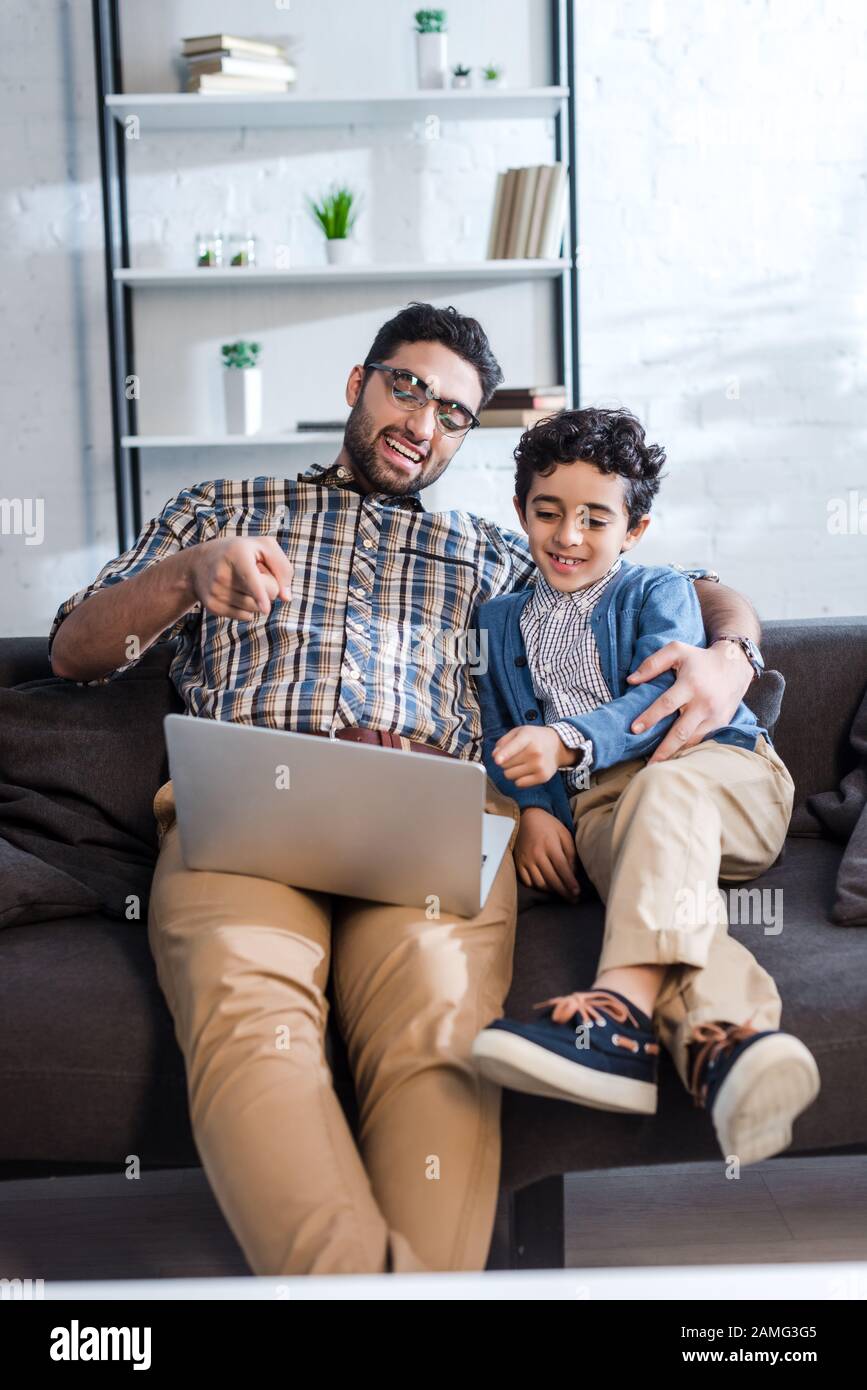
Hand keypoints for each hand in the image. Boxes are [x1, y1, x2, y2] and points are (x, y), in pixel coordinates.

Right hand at [186, 537, 293, 621]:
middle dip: (270, 587)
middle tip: (257, 574)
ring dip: (259, 599)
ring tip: (244, 582)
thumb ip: (282, 568)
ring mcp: (215, 592)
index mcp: (237, 553)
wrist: (198, 562)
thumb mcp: (263, 546)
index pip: (251, 578)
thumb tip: (286, 598)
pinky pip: (245, 617)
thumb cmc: (240, 552)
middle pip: (266, 595)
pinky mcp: (212, 606)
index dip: (259, 593)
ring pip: (256, 609)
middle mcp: (223, 573)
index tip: (265, 608)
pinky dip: (248, 608)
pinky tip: (236, 593)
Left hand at [492, 725, 575, 786]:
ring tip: (520, 763)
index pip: (514, 746)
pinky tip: (526, 771)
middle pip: (505, 764)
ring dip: (510, 771)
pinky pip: (519, 783)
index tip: (497, 760)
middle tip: (514, 756)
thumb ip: (503, 742)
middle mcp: (535, 752)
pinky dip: (519, 779)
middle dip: (504, 761)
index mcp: (528, 737)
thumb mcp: (519, 731)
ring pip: (510, 775)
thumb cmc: (535, 738)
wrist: (558, 746)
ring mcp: (539, 766)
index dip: (504, 754)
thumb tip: (494, 756)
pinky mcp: (542, 777)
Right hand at [514, 807, 580, 900]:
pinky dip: (537, 887)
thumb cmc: (548, 825)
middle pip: (551, 879)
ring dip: (551, 890)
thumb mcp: (564, 833)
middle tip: (573, 899)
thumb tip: (573, 872)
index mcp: (550, 845)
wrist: (525, 817)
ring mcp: (526, 860)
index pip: (562, 868)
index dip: (570, 882)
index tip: (577, 892)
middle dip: (563, 892)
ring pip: (539, 883)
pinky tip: (546, 886)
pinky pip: (528, 881)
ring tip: (561, 892)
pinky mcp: (518, 863)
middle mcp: (536, 854)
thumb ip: (570, 853)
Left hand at [626, 639, 752, 762]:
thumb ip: (652, 663)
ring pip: (692, 741)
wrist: (736, 665)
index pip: (667, 704)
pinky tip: (676, 759)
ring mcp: (714, 716)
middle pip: (681, 732)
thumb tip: (631, 680)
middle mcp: (704, 703)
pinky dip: (688, 751)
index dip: (650, 718)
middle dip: (663, 750)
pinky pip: (703, 741)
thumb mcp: (677, 650)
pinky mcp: (721, 723)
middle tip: (648, 765)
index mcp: (691, 684)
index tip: (634, 729)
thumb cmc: (700, 658)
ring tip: (659, 767)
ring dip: (675, 755)